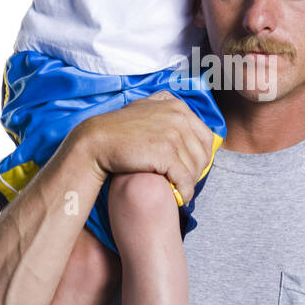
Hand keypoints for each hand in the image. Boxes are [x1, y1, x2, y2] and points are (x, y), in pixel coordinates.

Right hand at [77, 92, 216, 204]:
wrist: (98, 141)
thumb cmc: (120, 129)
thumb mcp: (147, 109)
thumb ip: (168, 112)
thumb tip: (188, 121)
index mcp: (178, 106)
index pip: (206, 136)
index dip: (201, 156)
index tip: (192, 169)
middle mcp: (179, 117)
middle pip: (202, 153)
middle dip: (196, 172)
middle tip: (185, 183)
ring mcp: (173, 134)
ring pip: (195, 167)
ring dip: (189, 183)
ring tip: (180, 190)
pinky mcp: (166, 153)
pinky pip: (185, 179)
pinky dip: (184, 192)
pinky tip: (178, 197)